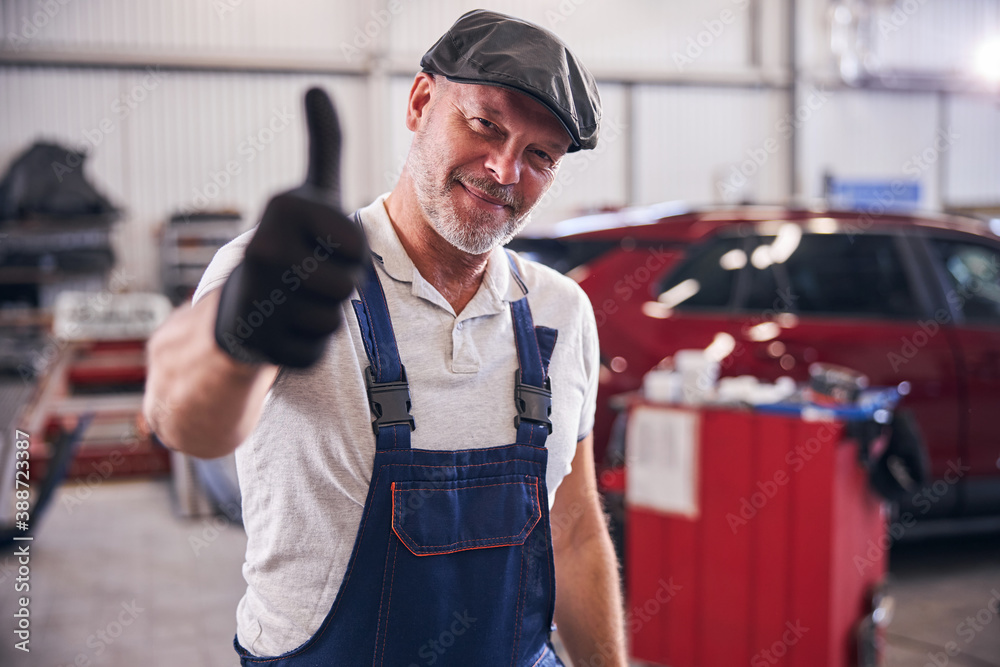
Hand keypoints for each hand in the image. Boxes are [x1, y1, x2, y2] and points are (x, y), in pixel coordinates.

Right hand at [215, 88, 366, 367]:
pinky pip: (313, 354)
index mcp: (283, 208)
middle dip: (340, 287)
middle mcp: (261, 247)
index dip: (352, 252)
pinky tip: (283, 326)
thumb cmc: (293, 240)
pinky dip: (307, 346)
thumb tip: (315, 87)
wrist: (242, 299)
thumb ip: (324, 142)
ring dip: (324, 316)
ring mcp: (253, 296)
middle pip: (348, 286)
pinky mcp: (252, 342)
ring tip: (296, 298)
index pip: (358, 245)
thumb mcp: (312, 190)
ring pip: (332, 321)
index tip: (324, 243)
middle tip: (310, 275)